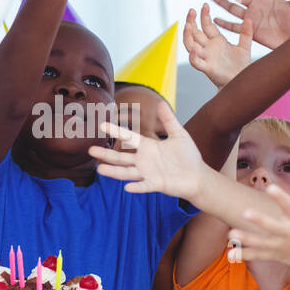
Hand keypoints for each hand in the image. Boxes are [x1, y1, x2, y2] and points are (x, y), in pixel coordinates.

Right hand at [89, 104, 203, 200]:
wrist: (198, 176)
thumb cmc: (188, 156)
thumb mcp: (179, 134)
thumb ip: (168, 120)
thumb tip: (161, 102)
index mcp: (148, 147)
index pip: (128, 137)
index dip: (116, 131)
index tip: (102, 125)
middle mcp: (144, 160)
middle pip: (121, 157)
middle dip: (106, 154)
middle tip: (91, 150)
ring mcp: (148, 173)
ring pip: (127, 172)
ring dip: (114, 171)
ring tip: (99, 169)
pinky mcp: (156, 184)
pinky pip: (144, 186)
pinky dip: (137, 187)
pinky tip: (127, 187)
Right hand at [183, 3, 252, 88]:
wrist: (242, 81)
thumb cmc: (241, 66)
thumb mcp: (245, 46)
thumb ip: (245, 33)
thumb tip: (249, 19)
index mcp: (216, 41)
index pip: (206, 26)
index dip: (204, 16)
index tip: (204, 5)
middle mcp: (208, 48)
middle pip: (195, 32)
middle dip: (191, 21)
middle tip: (191, 10)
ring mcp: (206, 57)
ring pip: (190, 45)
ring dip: (188, 35)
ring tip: (187, 25)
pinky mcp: (207, 68)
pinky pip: (196, 62)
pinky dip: (192, 55)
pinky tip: (193, 47)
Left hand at [229, 175, 289, 270]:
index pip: (289, 206)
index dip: (280, 197)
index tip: (270, 187)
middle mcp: (289, 232)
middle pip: (273, 226)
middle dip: (259, 220)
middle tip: (244, 212)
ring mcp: (281, 245)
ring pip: (262, 243)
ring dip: (247, 239)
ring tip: (231, 233)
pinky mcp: (275, 254)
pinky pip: (258, 255)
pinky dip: (245, 255)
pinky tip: (231, 254)